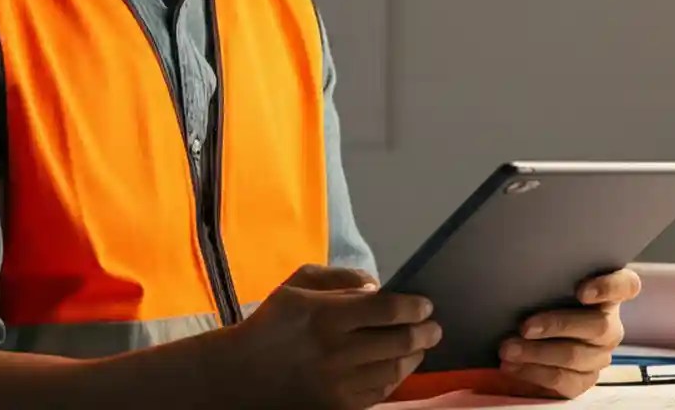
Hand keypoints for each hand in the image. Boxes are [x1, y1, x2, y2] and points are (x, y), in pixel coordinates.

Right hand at [229, 264, 441, 409]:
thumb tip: (376, 286)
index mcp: (326, 315)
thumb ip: (339, 277)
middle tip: (434, 328)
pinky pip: (379, 393)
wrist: (240, 376)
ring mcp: (338, 384)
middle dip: (424, 333)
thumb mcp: (297, 284)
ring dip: (414, 357)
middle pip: (399, 342)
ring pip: (394, 370)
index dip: (415, 307)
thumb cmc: (272, 323)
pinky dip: (394, 379)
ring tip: (419, 347)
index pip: (387, 310)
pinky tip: (397, 368)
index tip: (426, 305)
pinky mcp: (338, 407)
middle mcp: (336, 351)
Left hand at [498, 268, 641, 398]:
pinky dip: (534, 372)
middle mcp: (609, 326)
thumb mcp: (545, 288)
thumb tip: (520, 274)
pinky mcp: (584, 380)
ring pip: (576, 355)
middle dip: (558, 325)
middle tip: (524, 326)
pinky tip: (513, 365)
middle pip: (598, 326)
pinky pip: (564, 380)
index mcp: (607, 295)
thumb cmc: (539, 303)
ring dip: (537, 352)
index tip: (582, 292)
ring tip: (508, 348)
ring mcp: (599, 355)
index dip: (609, 287)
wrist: (528, 341)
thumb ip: (547, 280)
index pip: (626, 285)